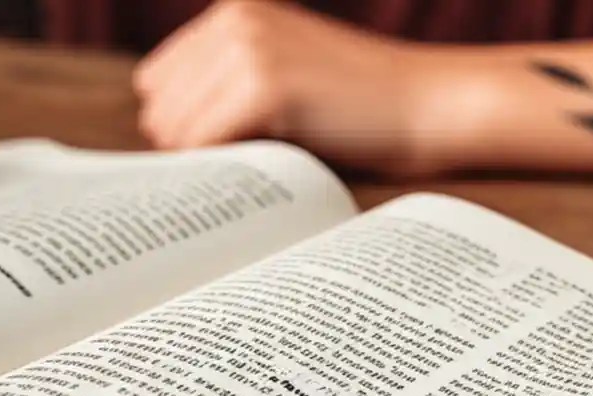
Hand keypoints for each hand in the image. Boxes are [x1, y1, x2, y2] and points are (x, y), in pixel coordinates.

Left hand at [133, 0, 455, 174]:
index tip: (218, 163)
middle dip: (189, 148)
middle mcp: (236, 20)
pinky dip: (226, 172)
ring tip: (257, 179)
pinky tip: (263, 181)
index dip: (184, 128)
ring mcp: (250, 50)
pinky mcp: (267, 87)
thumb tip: (162, 136)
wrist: (433, 107)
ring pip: (176, 129)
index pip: (159, 82)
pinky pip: (206, 144)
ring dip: (208, 163)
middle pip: (160, 107)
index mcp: (237, 12)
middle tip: (238, 181)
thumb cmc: (367, 108)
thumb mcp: (293, 74)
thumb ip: (232, 86)